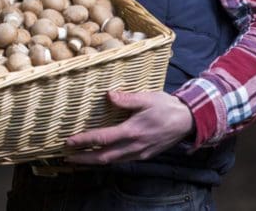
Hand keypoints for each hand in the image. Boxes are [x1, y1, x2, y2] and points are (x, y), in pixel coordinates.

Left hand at [64, 90, 193, 164]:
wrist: (187, 121)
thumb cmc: (166, 107)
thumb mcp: (147, 98)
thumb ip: (127, 99)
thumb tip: (109, 95)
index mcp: (133, 131)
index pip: (103, 138)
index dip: (84, 141)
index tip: (69, 141)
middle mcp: (135, 146)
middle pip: (104, 157)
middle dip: (84, 158)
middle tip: (67, 157)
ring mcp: (140, 153)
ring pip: (113, 161)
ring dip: (95, 161)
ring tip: (80, 158)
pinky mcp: (145, 155)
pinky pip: (123, 160)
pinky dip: (109, 160)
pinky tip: (101, 156)